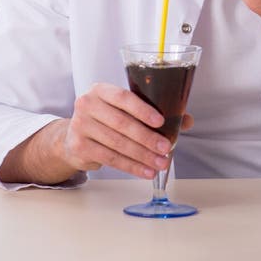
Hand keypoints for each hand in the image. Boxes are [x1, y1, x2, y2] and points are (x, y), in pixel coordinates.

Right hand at [61, 83, 193, 178]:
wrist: (74, 136)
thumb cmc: (106, 118)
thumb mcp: (125, 109)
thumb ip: (152, 111)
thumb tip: (187, 120)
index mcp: (100, 89)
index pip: (123, 97)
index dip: (142, 109)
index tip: (161, 122)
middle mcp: (87, 104)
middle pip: (122, 123)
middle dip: (147, 138)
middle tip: (166, 148)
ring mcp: (80, 126)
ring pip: (117, 144)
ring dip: (142, 156)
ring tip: (160, 163)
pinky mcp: (79, 147)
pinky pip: (110, 159)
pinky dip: (131, 166)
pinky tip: (146, 171)